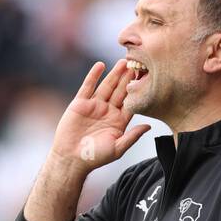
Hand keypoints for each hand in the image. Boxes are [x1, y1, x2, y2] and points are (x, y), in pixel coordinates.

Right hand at [50, 60, 150, 174]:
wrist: (71, 158)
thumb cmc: (95, 157)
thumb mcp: (117, 148)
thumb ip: (132, 136)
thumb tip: (149, 126)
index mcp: (118, 122)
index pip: (130, 103)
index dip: (138, 92)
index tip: (147, 80)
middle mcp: (108, 111)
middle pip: (120, 92)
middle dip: (128, 79)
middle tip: (137, 64)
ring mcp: (94, 106)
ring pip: (106, 86)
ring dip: (114, 74)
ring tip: (123, 62)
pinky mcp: (80, 103)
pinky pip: (88, 86)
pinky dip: (93, 76)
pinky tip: (100, 65)